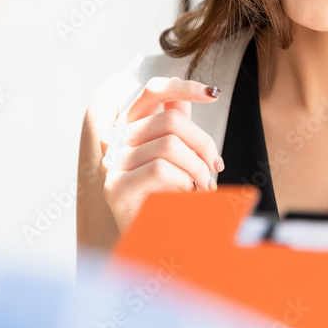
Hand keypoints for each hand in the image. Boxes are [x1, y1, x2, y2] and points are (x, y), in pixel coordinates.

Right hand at [99, 77, 223, 233]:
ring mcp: (113, 163)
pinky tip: (187, 194)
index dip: (185, 87)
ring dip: (197, 167)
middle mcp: (116, 139)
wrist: (156, 239)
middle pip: (170, 119)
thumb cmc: (170, 195)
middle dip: (203, 142)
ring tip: (203, 185)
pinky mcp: (116, 187)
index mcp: (131, 125)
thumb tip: (183, 97)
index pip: (154, 91)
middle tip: (215, 166)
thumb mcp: (178, 156)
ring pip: (170, 145)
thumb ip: (176, 126)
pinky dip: (183, 181)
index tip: (214, 94)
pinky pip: (160, 170)